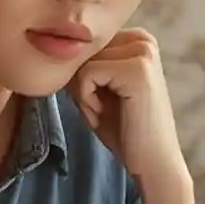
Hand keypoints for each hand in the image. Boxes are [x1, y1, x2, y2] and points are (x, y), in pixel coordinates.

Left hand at [70, 28, 188, 181]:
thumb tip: (52, 46)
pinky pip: (86, 74)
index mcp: (136, 40)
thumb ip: (80, 65)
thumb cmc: (123, 129)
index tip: (103, 100)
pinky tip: (106, 113)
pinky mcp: (137, 69)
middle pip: (81, 52)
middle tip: (104, 109)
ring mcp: (143, 52)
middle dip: (82, 85)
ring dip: (84, 93)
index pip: (83, 45)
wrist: (152, 163)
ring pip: (81, 62)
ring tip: (106, 111)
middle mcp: (142, 40)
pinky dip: (87, 99)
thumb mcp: (96, 89)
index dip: (81, 77)